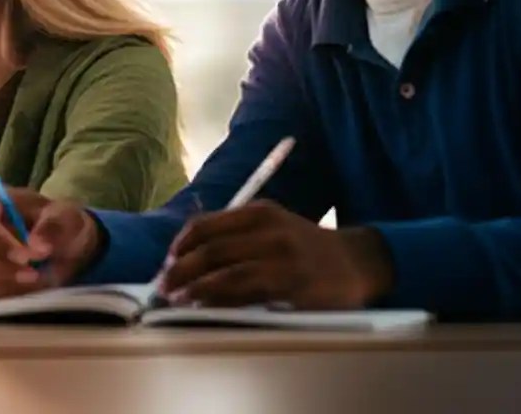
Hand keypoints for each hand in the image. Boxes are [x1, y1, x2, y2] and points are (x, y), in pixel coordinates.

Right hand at [0, 189, 100, 297]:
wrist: (56, 241)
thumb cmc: (55, 221)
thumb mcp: (62, 214)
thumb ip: (53, 226)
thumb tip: (37, 246)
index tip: (27, 258)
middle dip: (4, 268)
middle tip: (35, 275)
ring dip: (5, 283)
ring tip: (35, 283)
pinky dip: (3, 293)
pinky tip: (26, 290)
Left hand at [159, 201, 393, 308]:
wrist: (356, 262)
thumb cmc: (303, 245)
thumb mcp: (271, 224)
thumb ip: (234, 232)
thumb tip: (185, 252)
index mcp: (260, 212)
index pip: (206, 225)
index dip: (181, 245)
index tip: (168, 261)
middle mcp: (270, 232)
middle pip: (211, 251)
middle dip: (181, 270)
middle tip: (164, 286)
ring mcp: (283, 261)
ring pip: (226, 276)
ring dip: (195, 290)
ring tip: (177, 300)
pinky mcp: (294, 289)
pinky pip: (248, 297)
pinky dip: (221, 303)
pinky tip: (206, 309)